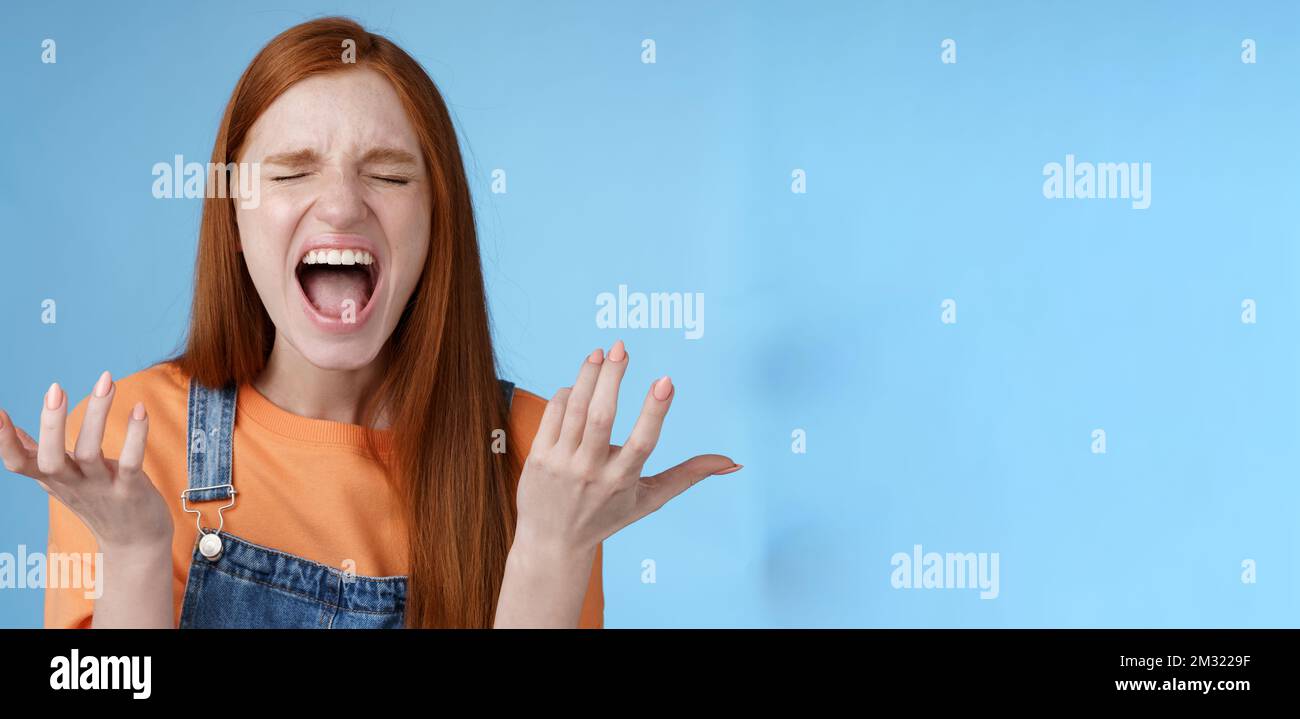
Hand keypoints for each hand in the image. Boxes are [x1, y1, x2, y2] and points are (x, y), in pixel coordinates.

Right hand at [0, 371, 172, 553]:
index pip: (17, 465)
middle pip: (51, 458)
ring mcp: (101, 489)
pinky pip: (130, 462)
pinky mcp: (130, 490)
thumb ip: (37, 457)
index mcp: (53, 478)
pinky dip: (136, 436)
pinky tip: (140, 410)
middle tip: (55, 388)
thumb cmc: (97, 504)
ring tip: (106, 382)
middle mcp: (72, 484)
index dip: (4, 442)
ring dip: (97, 415)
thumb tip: (11, 432)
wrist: (135, 543)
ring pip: (91, 452)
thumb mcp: (61, 481)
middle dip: (51, 423)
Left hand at [514, 340, 740, 554]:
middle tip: (621, 347)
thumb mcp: (650, 499)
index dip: (655, 411)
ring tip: (601, 352)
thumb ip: (690, 475)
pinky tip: (580, 382)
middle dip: (612, 378)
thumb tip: (734, 463)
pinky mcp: (539, 456)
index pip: (642, 443)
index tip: (666, 380)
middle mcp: (591, 472)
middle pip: (601, 418)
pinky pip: (554, 413)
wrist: (553, 542)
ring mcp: (561, 463)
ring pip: (575, 409)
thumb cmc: (608, 516)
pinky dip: (568, 393)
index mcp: (623, 481)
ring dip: (588, 375)